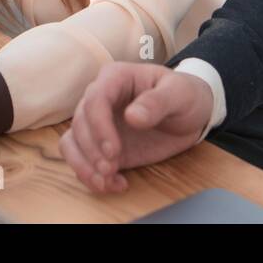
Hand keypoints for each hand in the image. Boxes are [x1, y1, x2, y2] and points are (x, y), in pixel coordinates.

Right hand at [60, 62, 212, 193]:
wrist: (190, 114)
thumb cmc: (184, 95)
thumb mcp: (179, 94)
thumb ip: (157, 102)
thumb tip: (132, 116)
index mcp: (116, 78)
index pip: (95, 98)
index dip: (99, 126)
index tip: (112, 151)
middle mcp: (100, 98)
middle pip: (80, 122)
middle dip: (91, 150)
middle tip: (111, 169)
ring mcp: (98, 123)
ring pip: (72, 142)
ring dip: (84, 165)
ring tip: (107, 181)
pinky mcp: (100, 145)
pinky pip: (81, 159)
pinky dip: (90, 175)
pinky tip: (114, 184)